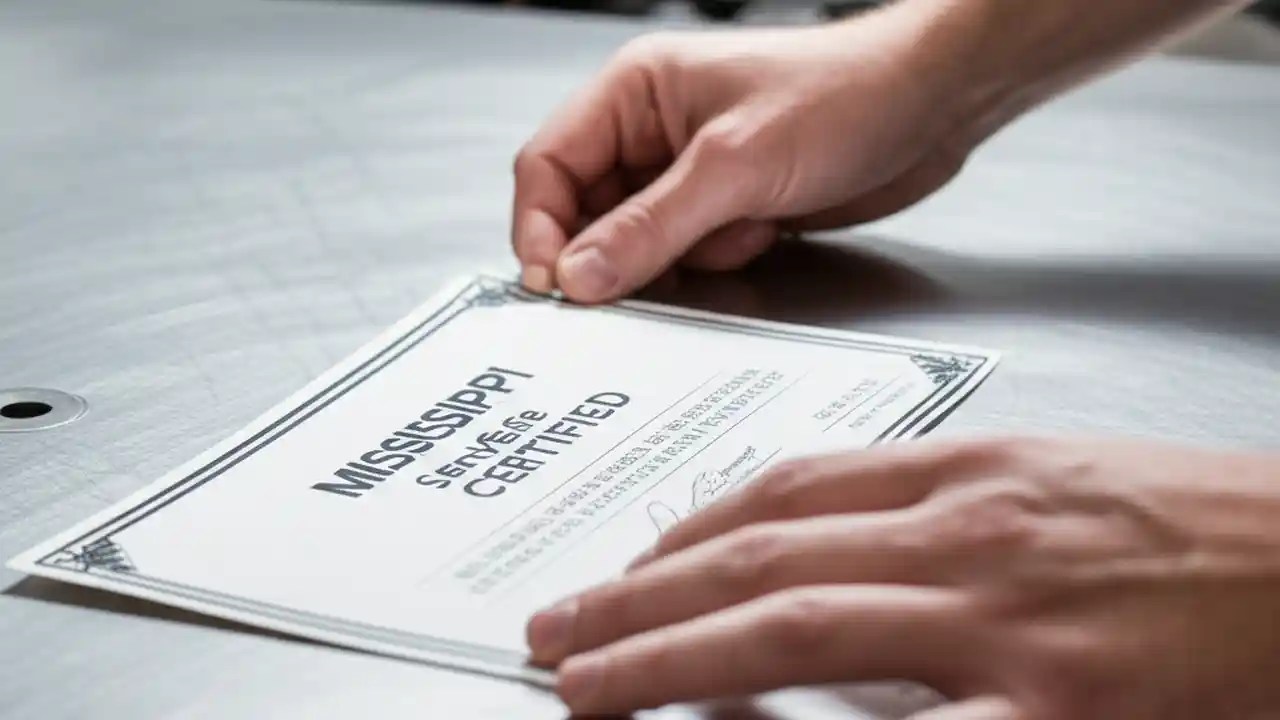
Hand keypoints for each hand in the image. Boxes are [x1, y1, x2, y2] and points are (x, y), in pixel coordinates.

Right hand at [511, 7, 982, 302]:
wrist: (932, 106)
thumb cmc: (843, 94)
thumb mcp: (734, 165)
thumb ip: (650, 226)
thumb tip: (579, 277)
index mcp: (634, 93)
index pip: (549, 166)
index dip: (541, 230)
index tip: (554, 287)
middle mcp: (653, 133)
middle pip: (589, 214)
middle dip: (617, 254)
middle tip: (638, 287)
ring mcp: (690, 173)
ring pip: (640, 243)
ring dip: (678, 261)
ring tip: (735, 234)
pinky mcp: (727, 207)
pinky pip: (688, 255)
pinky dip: (715, 263)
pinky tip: (759, 237)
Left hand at [525, 437, 1279, 717]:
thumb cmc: (1209, 528)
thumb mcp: (1061, 481)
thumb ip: (944, 509)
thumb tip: (837, 542)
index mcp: (971, 476)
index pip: (788, 489)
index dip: (688, 529)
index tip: (631, 561)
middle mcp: (969, 537)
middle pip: (761, 555)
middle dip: (640, 593)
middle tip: (560, 629)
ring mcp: (1006, 624)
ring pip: (794, 627)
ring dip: (672, 656)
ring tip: (591, 685)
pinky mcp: (1057, 710)